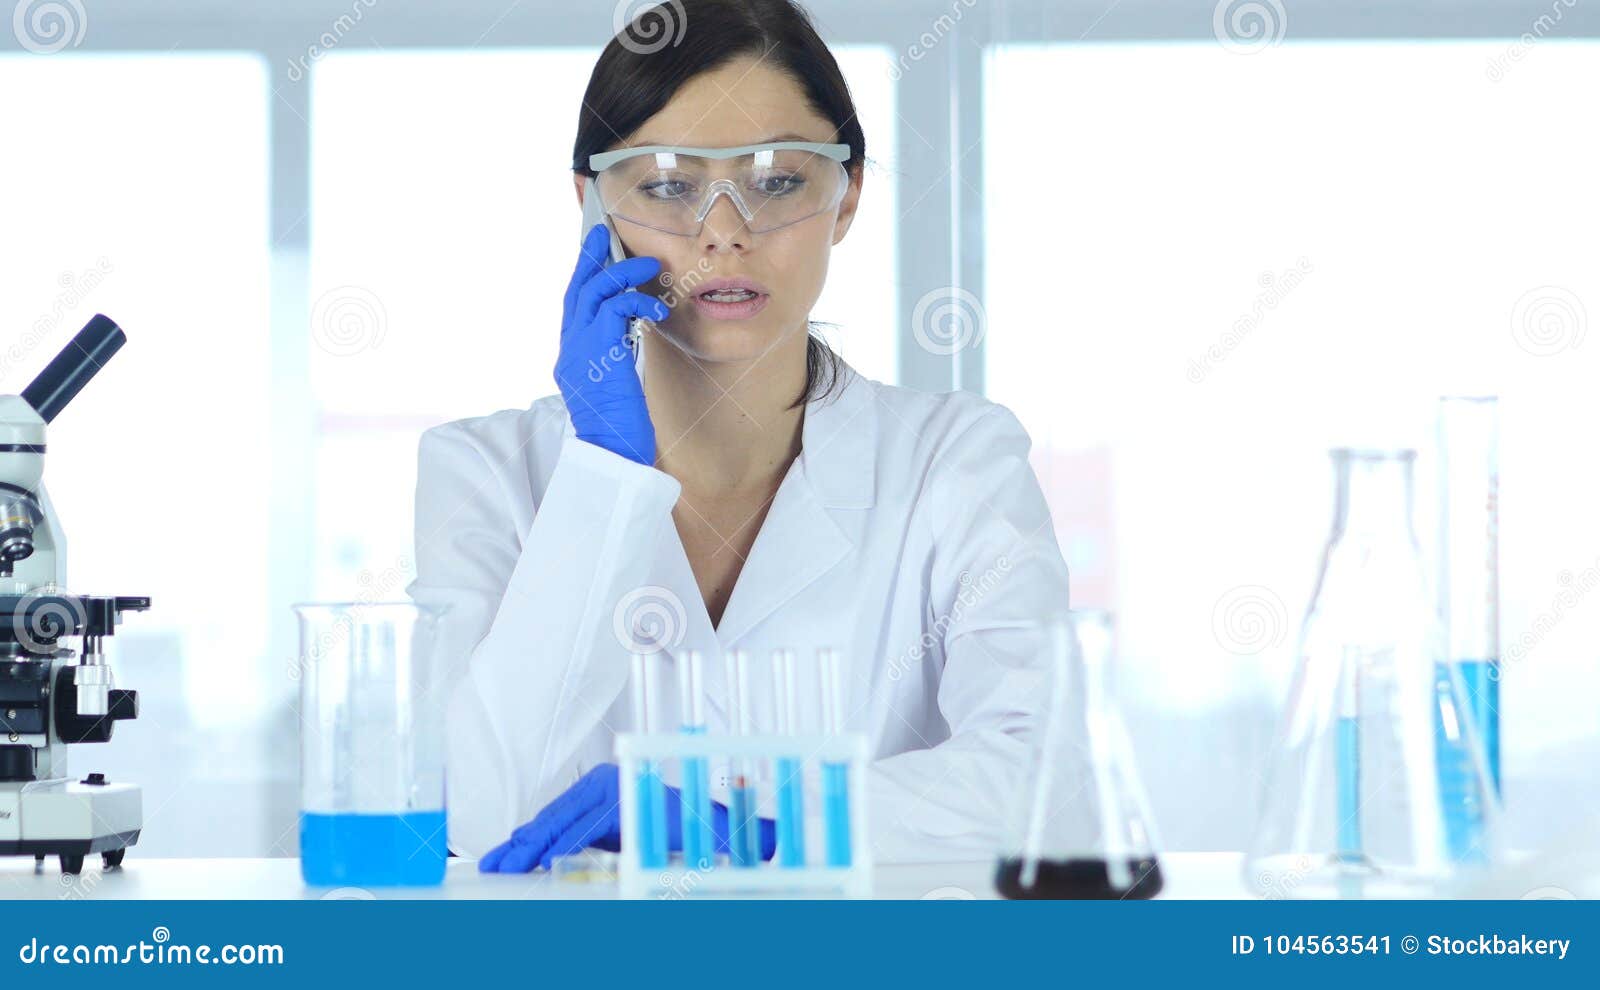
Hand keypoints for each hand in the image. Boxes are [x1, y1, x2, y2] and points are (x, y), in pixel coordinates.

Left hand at [477, 763, 776, 872]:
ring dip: (533, 850)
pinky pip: (587, 829)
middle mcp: (601, 782)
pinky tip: (545, 860)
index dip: (522, 840)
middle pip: (551, 820)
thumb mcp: (617, 840)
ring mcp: (613, 789)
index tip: (496, 860)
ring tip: (509, 868)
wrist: (713, 828)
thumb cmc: (666, 835)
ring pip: (563, 824)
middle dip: (518, 847)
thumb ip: (588, 842)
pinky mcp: (624, 801)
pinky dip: (565, 846)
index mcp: (596, 787)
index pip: (551, 818)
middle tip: (491, 867)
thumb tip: (549, 859)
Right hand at [552, 223, 670, 465]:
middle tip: (602, 233)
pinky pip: (613, 310)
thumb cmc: (620, 428)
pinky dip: (635, 301)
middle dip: (589, 258)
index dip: (582, 275)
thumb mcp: (614, 385)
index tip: (592, 250)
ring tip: (649, 267)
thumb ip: (613, 355)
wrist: (613, 455)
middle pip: (575, 291)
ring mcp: (580, 351)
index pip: (573, 307)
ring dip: (621, 274)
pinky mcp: (600, 353)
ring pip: (593, 293)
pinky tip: (656, 309)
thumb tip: (627, 332)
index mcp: (571, 358)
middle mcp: (569, 350)